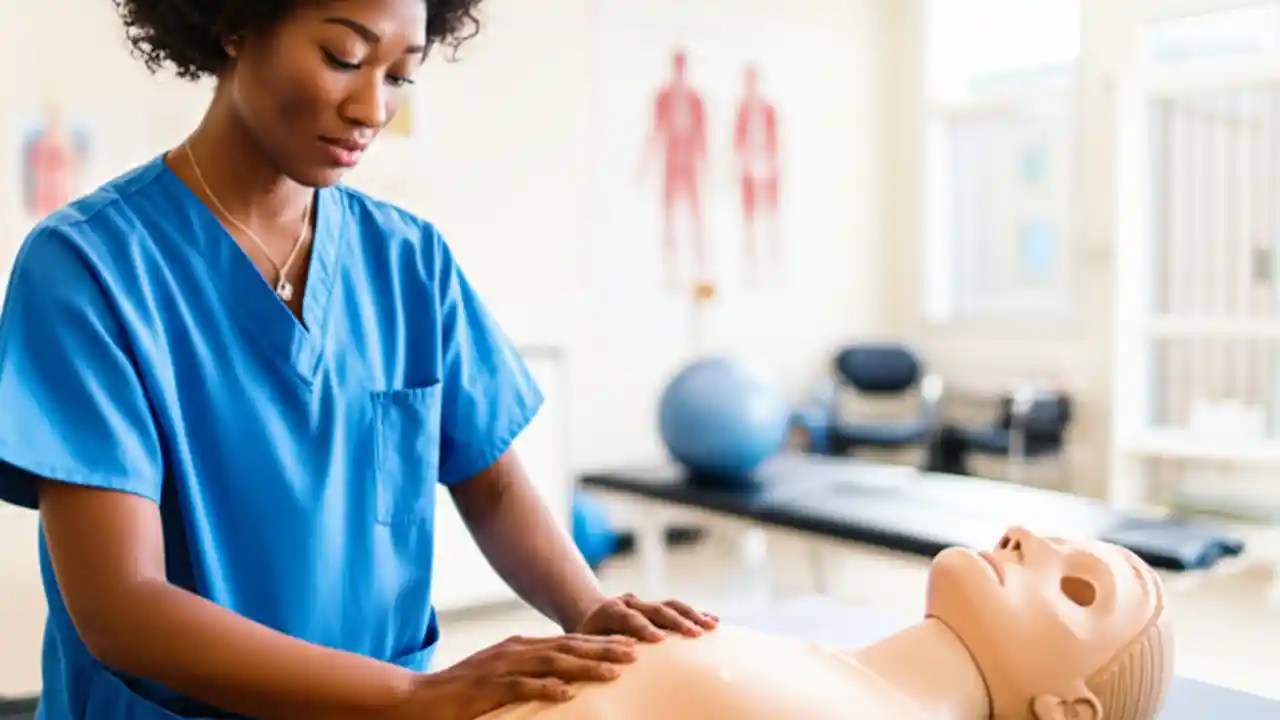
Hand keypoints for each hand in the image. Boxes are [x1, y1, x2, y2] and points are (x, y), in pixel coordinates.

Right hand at [387, 633, 637, 719]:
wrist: (417, 699)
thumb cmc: (461, 693)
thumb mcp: (500, 677)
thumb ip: (527, 674)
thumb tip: (562, 682)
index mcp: (519, 647)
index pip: (567, 642)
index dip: (599, 643)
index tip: (628, 646)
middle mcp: (514, 651)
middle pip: (567, 647)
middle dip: (603, 649)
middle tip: (635, 653)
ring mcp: (501, 668)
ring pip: (553, 663)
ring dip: (586, 666)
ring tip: (615, 672)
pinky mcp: (488, 688)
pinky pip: (522, 687)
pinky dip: (546, 688)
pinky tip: (567, 694)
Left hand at [574, 593, 718, 642]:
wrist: (589, 613)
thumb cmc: (587, 635)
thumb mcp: (585, 641)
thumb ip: (602, 645)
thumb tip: (620, 655)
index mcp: (611, 610)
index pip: (630, 618)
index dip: (645, 628)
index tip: (660, 640)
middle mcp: (630, 602)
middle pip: (656, 609)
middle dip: (677, 622)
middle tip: (695, 634)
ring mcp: (645, 602)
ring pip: (671, 605)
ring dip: (692, 614)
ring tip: (711, 626)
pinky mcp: (656, 606)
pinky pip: (677, 608)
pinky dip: (695, 613)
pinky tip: (713, 620)